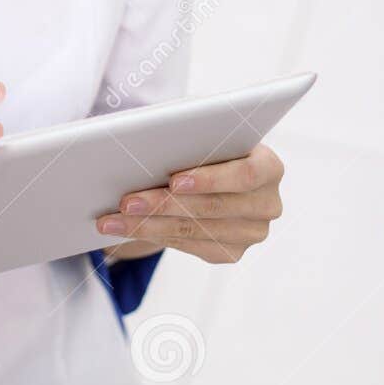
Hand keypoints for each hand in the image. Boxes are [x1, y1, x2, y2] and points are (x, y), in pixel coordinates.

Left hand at [96, 143, 283, 264]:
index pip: (246, 174)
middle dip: (164, 204)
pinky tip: (127, 229)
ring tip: (113, 219)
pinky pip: (188, 245)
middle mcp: (268, 204)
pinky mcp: (231, 253)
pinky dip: (154, 235)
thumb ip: (192, 134)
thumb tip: (146, 138)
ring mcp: (251, 233)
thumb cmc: (207, 144)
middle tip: (127, 202)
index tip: (174, 179)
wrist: (214, 174)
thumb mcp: (205, 131)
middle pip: (213, 208)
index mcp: (270, 167)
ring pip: (194, 230)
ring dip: (148, 224)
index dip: (211, 179)